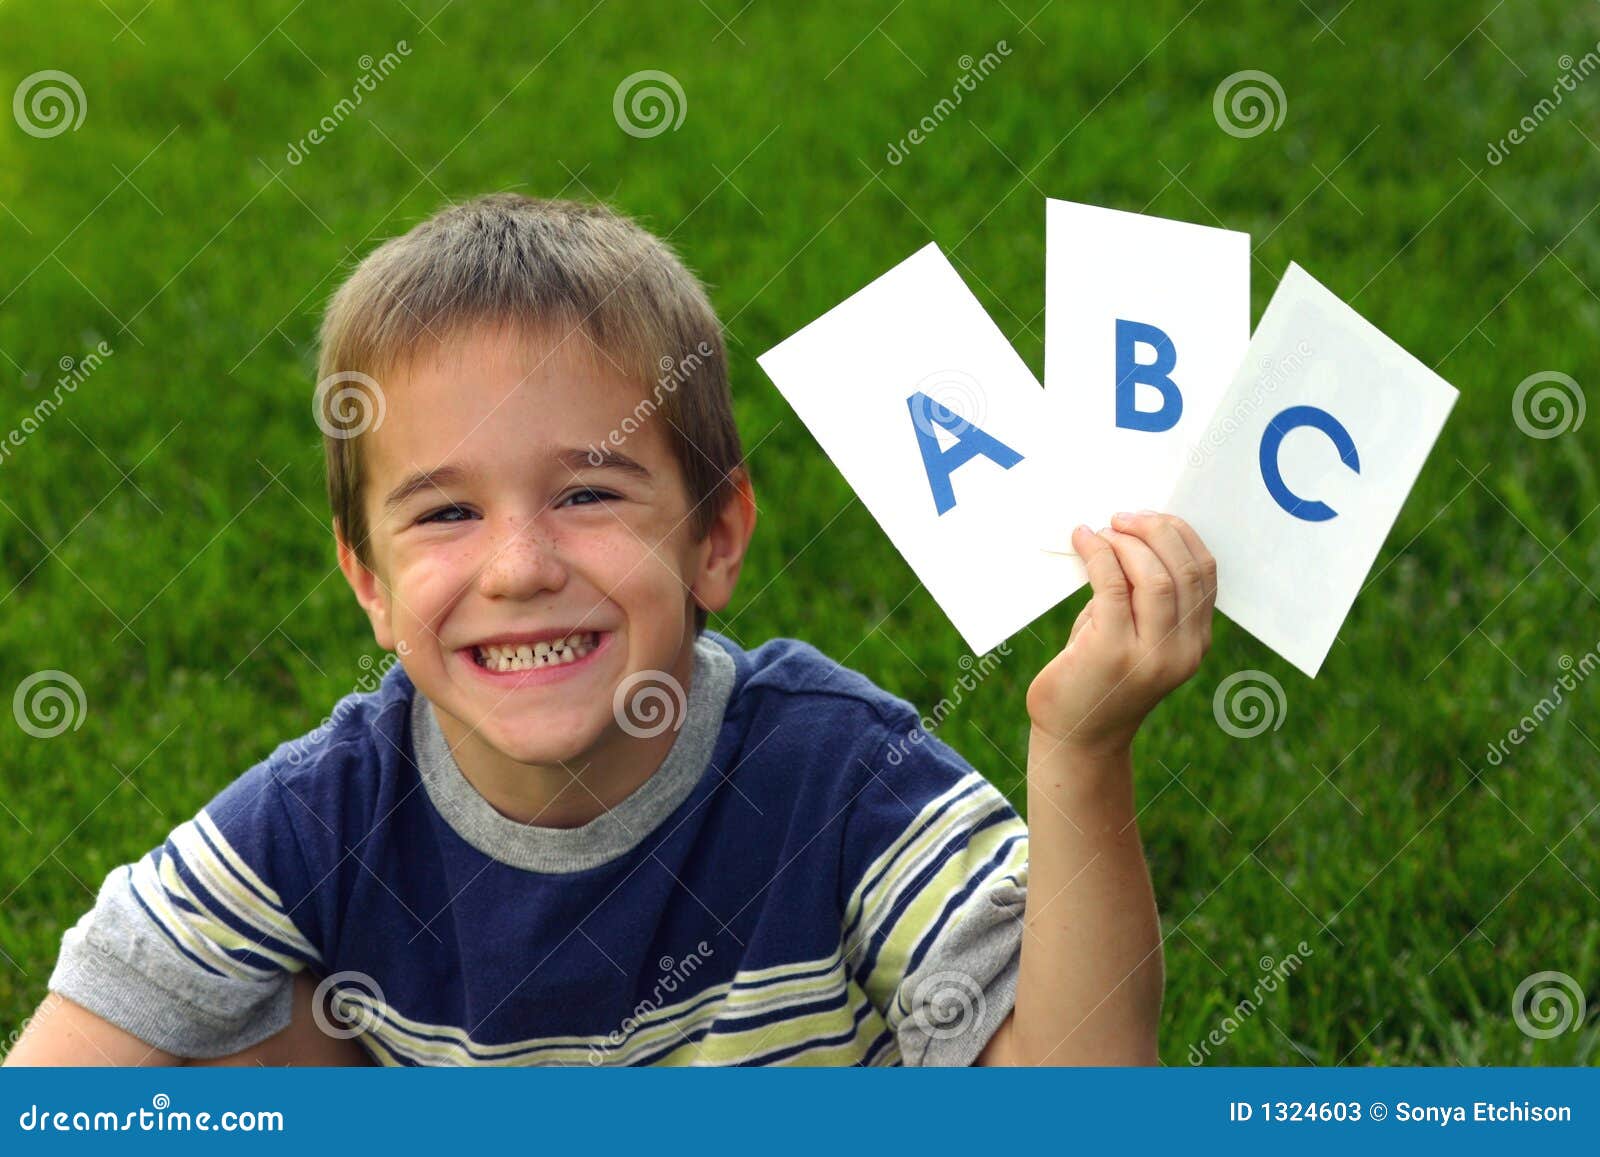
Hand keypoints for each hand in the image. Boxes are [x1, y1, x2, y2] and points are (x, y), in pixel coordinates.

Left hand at [1026, 511, 1216, 757]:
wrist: (1078, 737)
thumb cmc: (1098, 678)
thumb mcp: (1133, 634)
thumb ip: (1140, 595)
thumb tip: (1126, 534)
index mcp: (1195, 642)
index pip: (1205, 574)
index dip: (1180, 536)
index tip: (1150, 518)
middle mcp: (1182, 650)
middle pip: (1184, 571)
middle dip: (1155, 531)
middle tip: (1122, 517)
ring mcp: (1150, 655)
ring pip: (1154, 577)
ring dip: (1127, 542)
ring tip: (1103, 530)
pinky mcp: (1111, 652)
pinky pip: (1111, 587)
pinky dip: (1098, 555)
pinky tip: (1084, 541)